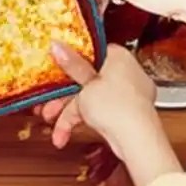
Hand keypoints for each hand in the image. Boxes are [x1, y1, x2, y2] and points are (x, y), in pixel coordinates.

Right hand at [44, 43, 178, 185]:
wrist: (136, 140)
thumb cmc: (117, 107)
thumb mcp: (85, 83)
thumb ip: (71, 64)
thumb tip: (58, 45)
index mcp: (119, 57)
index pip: (91, 54)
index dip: (70, 63)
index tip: (56, 72)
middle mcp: (126, 73)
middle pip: (87, 80)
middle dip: (64, 98)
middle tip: (49, 106)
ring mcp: (127, 95)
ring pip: (91, 99)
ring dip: (69, 114)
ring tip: (55, 127)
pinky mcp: (125, 113)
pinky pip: (100, 112)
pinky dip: (83, 122)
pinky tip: (65, 134)